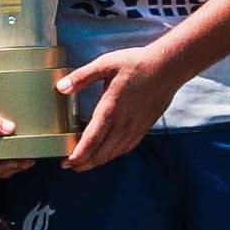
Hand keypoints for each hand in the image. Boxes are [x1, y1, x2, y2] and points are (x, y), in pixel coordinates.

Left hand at [55, 43, 183, 169]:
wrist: (168, 67)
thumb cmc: (137, 63)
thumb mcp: (106, 64)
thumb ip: (82, 77)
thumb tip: (61, 87)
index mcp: (110, 108)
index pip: (92, 140)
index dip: (78, 155)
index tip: (66, 162)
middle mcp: (123, 123)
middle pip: (101, 152)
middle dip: (84, 163)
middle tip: (69, 166)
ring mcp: (135, 127)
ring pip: (114, 153)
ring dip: (97, 161)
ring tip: (84, 163)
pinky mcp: (144, 127)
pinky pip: (127, 147)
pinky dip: (114, 155)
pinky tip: (108, 154)